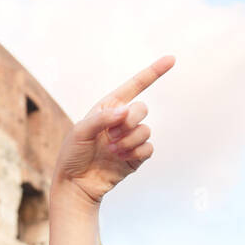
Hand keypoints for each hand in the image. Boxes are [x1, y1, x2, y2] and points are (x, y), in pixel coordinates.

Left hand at [53, 55, 174, 204]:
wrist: (75, 184)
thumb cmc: (73, 155)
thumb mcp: (80, 132)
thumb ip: (102, 118)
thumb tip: (125, 111)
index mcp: (107, 108)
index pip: (133, 86)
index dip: (153, 72)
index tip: (170, 59)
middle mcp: (121, 121)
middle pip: (142, 109)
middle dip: (129, 121)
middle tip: (111, 136)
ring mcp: (130, 139)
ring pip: (145, 130)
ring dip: (129, 140)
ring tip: (112, 151)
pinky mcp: (136, 156)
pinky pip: (149, 148)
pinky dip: (136, 152)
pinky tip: (121, 158)